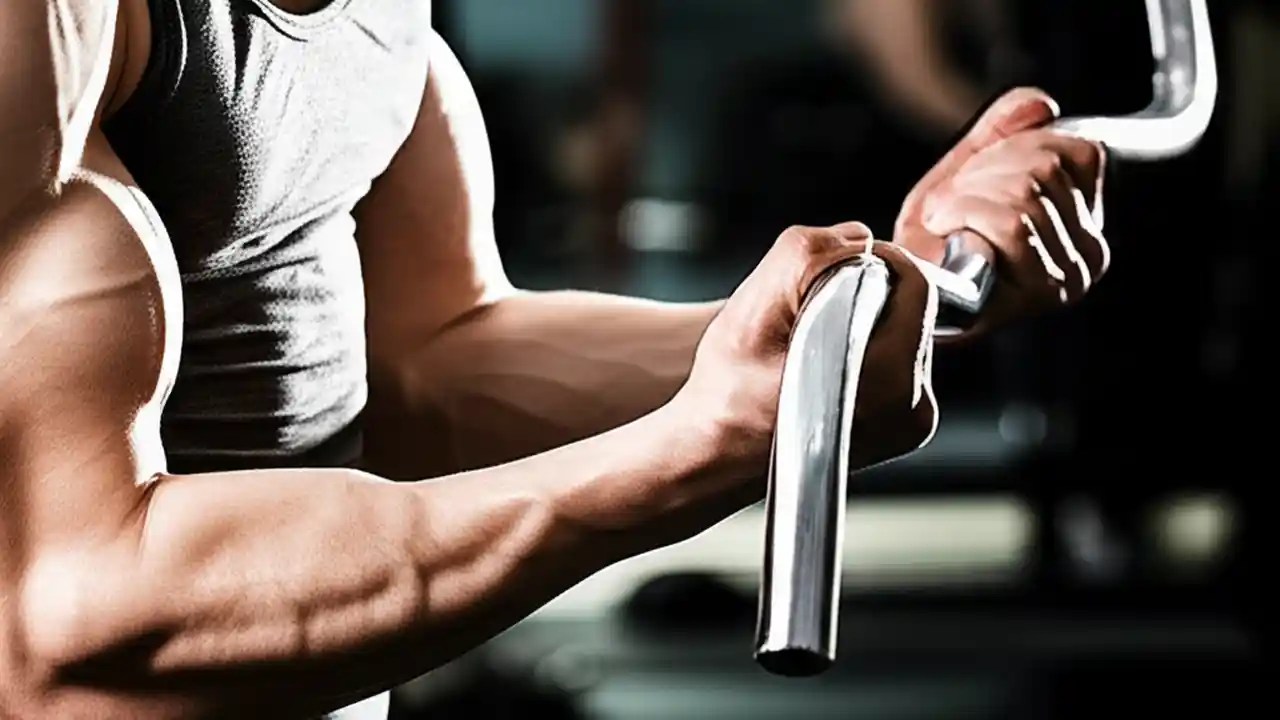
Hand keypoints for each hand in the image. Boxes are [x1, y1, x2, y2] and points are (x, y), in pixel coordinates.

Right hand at [677, 223, 937, 490]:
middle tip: (811, 310)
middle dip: (866, 293)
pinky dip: (862, 350)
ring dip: (862, 321)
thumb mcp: (755, 309)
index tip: (832, 268)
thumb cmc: (726, 396)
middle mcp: (911, 407)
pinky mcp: (899, 428)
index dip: (875, 260)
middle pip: (912, 308)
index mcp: (889, 380)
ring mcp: (908, 423)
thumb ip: (812, 253)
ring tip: (810, 343)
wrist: (713, 453)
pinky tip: (821, 364)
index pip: (918, 285)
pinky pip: (894, 363)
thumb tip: (857, 238)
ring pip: (901, 333)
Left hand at [896, 87, 1109, 335]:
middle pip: (1046, 169)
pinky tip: (943, 229)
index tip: (975, 174)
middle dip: (982, 172)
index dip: (1016, 148)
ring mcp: (1066, 278)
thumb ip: (1002, 130)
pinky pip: (1012, 224)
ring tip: (942, 217)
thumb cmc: (936, 238)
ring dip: (965, 195)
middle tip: (949, 201)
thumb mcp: (969, 170)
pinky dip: (965, 213)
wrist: (900, 292)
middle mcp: (1090, 254)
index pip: (1082, 151)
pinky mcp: (1035, 294)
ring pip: (1026, 194)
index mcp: (1086, 220)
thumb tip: (1040, 104)